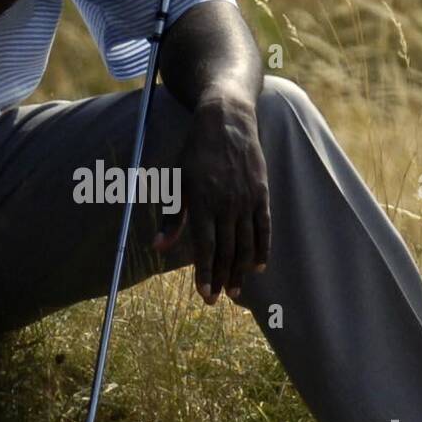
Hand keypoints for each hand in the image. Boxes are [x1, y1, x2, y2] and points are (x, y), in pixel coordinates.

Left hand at [153, 91, 270, 303]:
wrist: (226, 122)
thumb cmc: (196, 153)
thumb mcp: (177, 182)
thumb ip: (172, 218)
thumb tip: (158, 247)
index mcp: (202, 202)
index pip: (205, 248)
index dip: (205, 274)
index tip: (204, 295)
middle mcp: (226, 204)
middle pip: (226, 251)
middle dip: (221, 278)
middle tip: (218, 299)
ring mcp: (246, 199)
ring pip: (246, 243)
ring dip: (240, 270)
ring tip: (236, 290)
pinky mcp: (261, 193)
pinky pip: (264, 227)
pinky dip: (262, 248)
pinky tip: (258, 265)